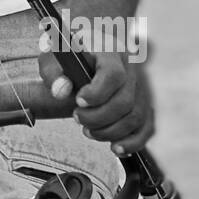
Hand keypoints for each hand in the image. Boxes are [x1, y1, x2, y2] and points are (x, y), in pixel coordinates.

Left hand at [39, 41, 154, 155]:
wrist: (81, 57)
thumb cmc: (67, 56)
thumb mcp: (52, 57)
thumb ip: (53, 72)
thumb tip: (62, 91)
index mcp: (110, 50)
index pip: (113, 74)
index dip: (97, 93)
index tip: (78, 102)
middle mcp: (130, 67)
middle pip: (125, 100)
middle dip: (98, 117)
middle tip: (77, 118)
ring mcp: (140, 87)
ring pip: (135, 117)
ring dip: (110, 131)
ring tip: (87, 130)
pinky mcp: (143, 104)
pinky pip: (146, 127)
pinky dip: (132, 142)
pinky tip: (115, 148)